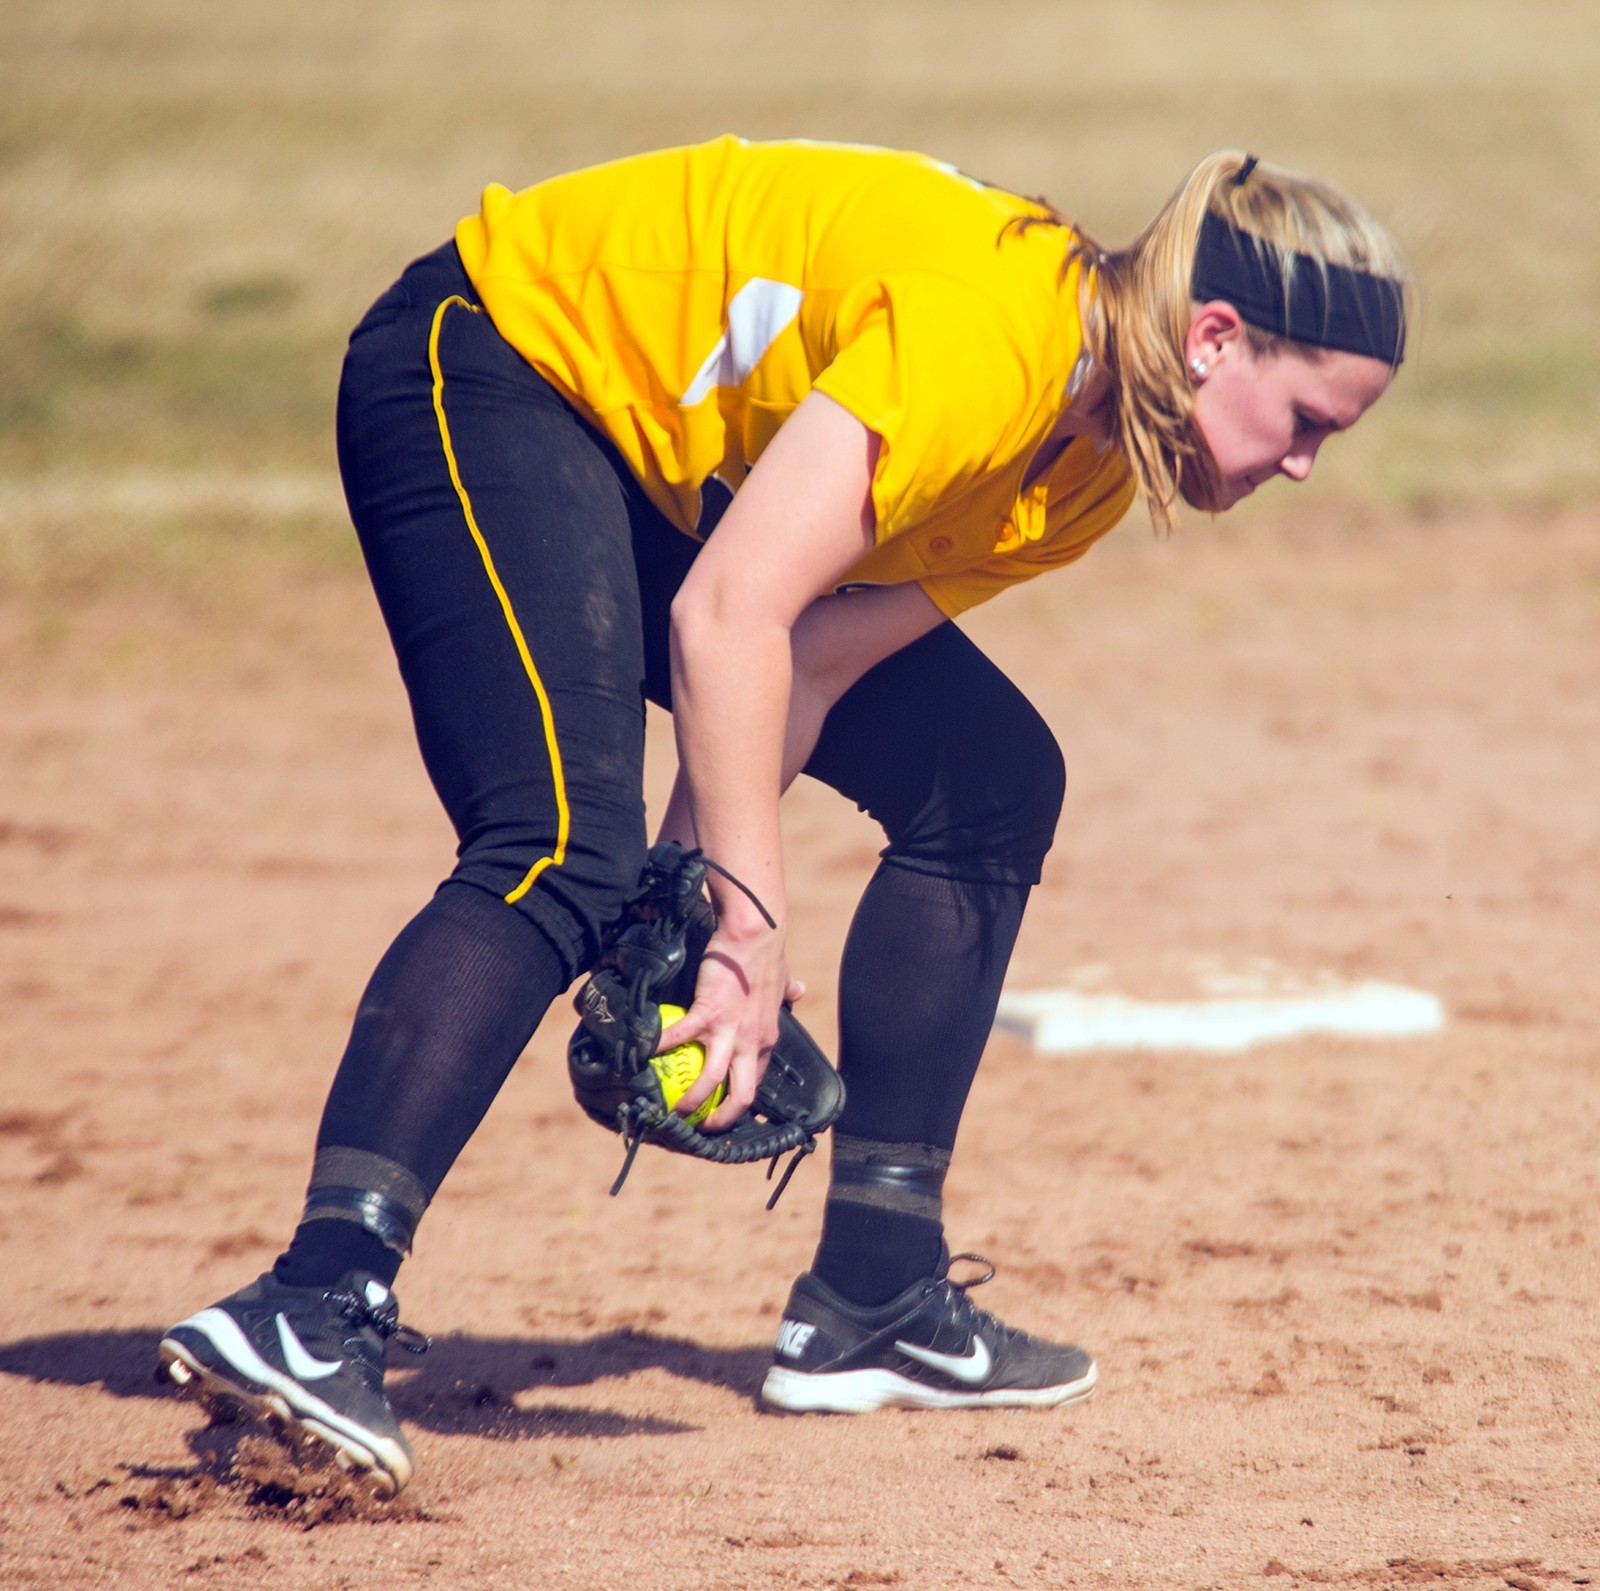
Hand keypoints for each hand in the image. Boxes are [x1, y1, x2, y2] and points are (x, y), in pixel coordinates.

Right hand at [663, 918, 803, 1131]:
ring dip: (690, 1099)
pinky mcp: (708, 1012)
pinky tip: (642, 1054)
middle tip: (700, 1126)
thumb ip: (788, 991)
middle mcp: (751, 1042)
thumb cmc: (764, 955)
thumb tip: (800, 989)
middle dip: (721, 1119)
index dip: (739, 1101)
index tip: (721, 1109)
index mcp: (766, 1038)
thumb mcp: (783, 979)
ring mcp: (730, 1030)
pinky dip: (658, 1048)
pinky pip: (678, 1038)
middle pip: (741, 1094)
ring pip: (710, 1079)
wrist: (754, 933)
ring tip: (671, 1108)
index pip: (755, 1080)